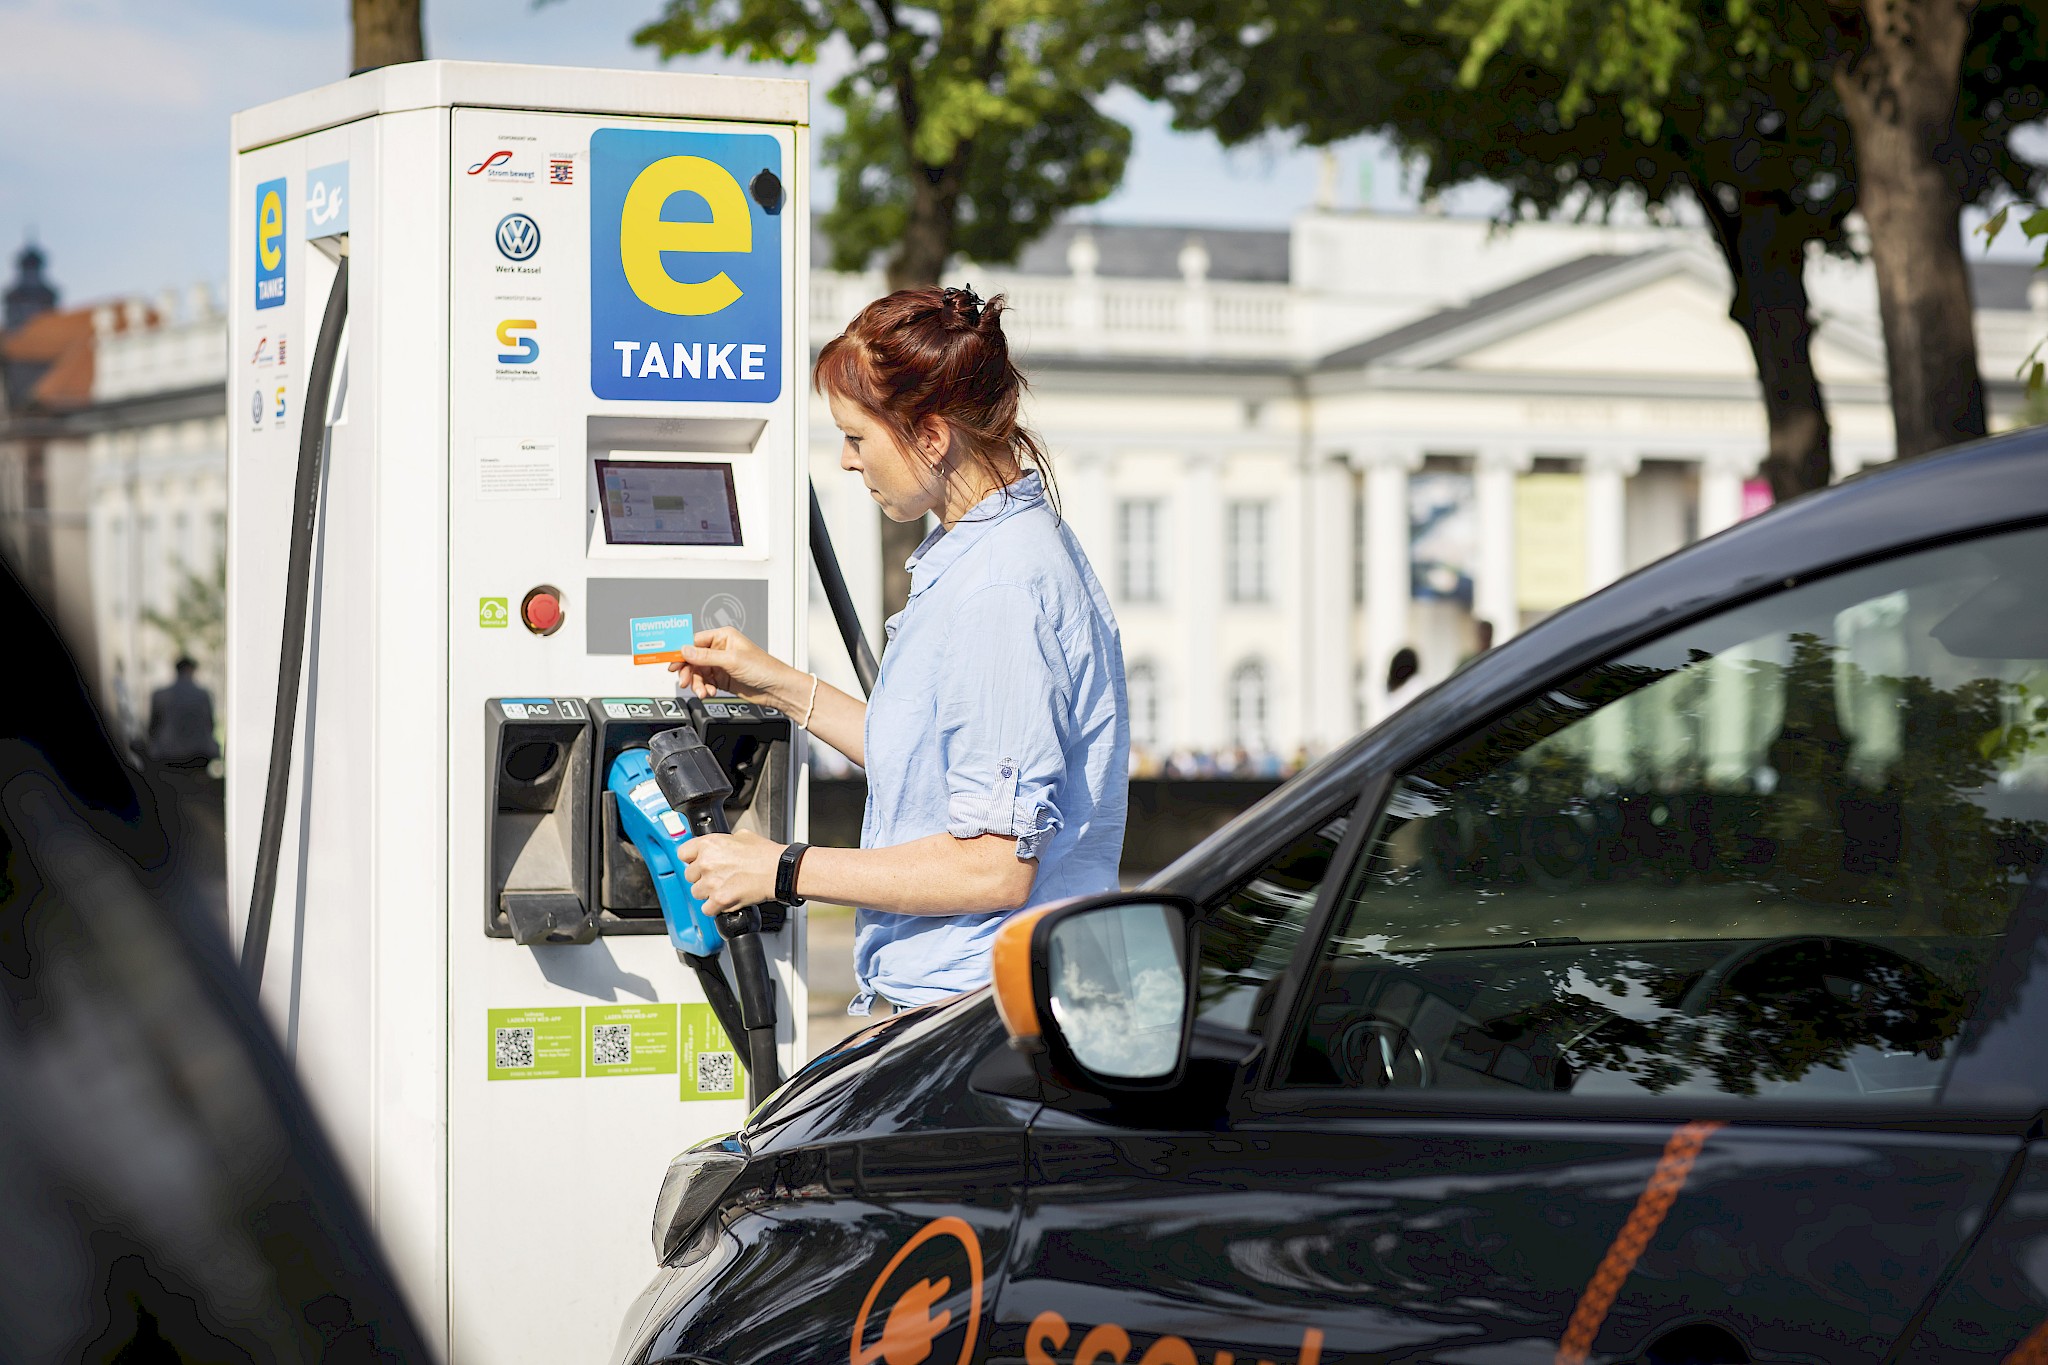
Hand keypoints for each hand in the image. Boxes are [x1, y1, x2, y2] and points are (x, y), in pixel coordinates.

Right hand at [668, 626, 796, 705]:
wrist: (776, 689)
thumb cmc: (764, 668)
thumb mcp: (731, 660)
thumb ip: (705, 656)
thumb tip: (685, 650)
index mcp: (723, 636)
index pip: (694, 641)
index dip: (681, 652)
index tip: (670, 661)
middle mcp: (720, 649)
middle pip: (693, 659)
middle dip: (688, 671)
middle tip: (684, 681)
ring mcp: (720, 665)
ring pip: (698, 673)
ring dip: (697, 683)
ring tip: (702, 691)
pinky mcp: (722, 679)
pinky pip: (705, 683)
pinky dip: (704, 689)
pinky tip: (709, 693)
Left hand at [677, 829, 781, 914]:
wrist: (778, 871)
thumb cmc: (765, 855)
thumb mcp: (742, 836)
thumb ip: (724, 841)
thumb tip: (721, 845)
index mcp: (709, 844)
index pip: (683, 853)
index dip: (691, 859)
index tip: (697, 863)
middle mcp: (706, 862)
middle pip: (689, 875)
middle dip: (701, 877)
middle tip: (717, 877)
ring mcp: (711, 882)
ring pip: (697, 893)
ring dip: (707, 893)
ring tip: (723, 889)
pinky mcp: (719, 900)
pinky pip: (706, 909)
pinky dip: (715, 908)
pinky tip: (725, 901)